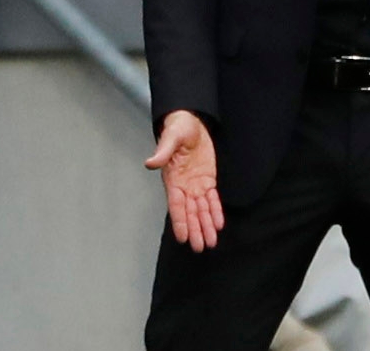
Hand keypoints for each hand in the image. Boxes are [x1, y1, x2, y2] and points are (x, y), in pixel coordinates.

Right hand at [145, 110, 224, 251]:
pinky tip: (219, 224)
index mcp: (173, 179)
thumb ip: (162, 151)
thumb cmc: (178, 128)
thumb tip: (149, 163)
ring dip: (206, 225)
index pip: (176, 205)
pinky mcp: (207, 180)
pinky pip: (212, 199)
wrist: (190, 121)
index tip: (182, 238)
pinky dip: (215, 211)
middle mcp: (184, 186)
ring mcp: (196, 184)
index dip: (180, 222)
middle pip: (190, 212)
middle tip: (200, 247)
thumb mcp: (171, 138)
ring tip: (211, 242)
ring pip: (201, 209)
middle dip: (195, 229)